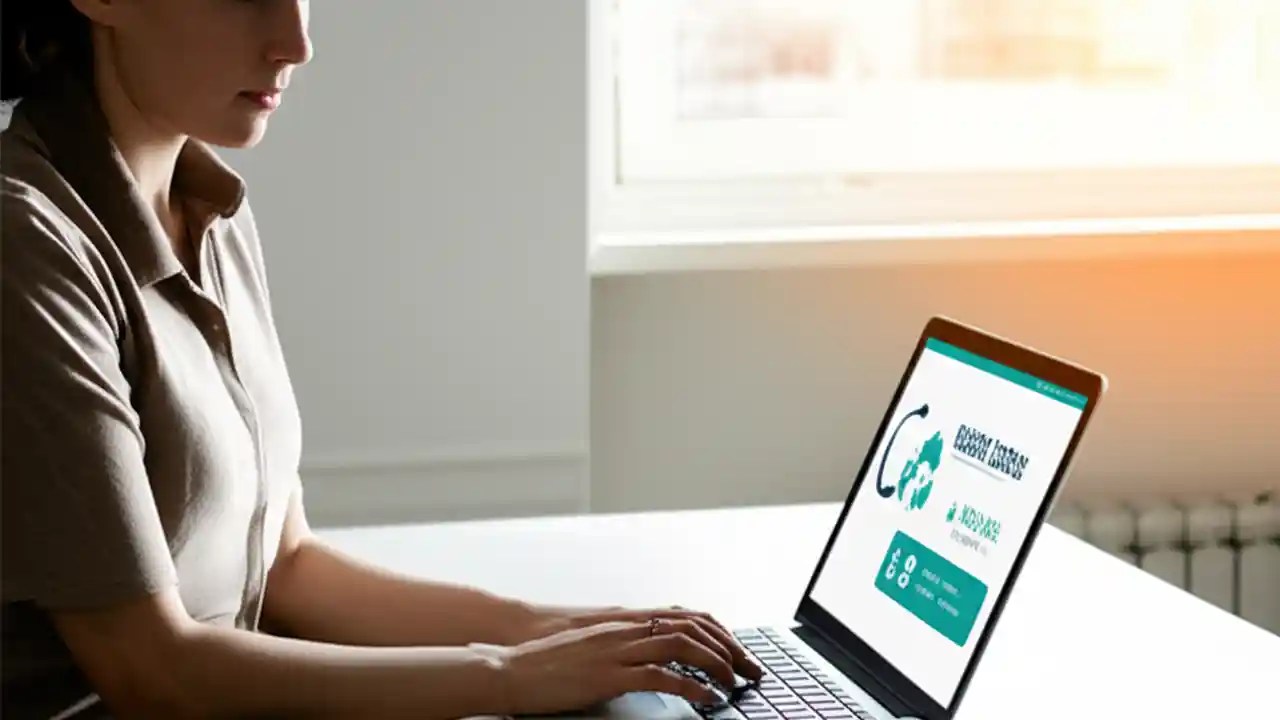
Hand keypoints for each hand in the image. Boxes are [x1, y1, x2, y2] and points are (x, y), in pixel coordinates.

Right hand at [481, 617, 744, 714]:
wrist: (512, 665)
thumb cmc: (550, 660)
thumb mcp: (595, 645)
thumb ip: (625, 646)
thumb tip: (653, 657)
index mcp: (626, 621)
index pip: (686, 615)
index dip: (718, 631)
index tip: (738, 651)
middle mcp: (627, 629)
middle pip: (692, 627)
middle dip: (727, 647)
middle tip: (749, 669)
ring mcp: (619, 650)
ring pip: (683, 645)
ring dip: (716, 664)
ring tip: (733, 683)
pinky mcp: (610, 675)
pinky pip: (662, 677)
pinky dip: (692, 687)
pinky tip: (707, 699)